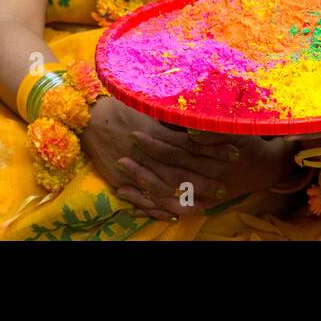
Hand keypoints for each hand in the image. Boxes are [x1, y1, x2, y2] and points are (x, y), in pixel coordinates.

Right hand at [79, 101, 241, 219]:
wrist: (87, 118)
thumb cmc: (119, 106)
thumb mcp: (145, 105)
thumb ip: (170, 115)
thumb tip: (198, 117)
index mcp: (153, 132)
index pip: (189, 144)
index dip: (212, 150)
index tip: (234, 153)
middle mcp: (143, 153)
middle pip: (178, 170)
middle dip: (201, 181)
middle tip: (223, 189)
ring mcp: (130, 169)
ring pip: (161, 188)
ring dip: (183, 199)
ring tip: (204, 206)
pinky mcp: (117, 180)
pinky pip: (138, 198)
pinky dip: (155, 208)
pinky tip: (172, 215)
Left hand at [125, 130, 294, 217]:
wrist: (266, 169)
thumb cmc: (249, 144)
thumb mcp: (237, 132)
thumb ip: (213, 132)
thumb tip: (190, 131)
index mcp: (214, 162)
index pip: (178, 153)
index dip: (156, 144)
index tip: (136, 135)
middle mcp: (208, 183)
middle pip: (169, 177)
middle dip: (143, 169)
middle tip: (120, 159)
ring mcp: (204, 198)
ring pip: (169, 198)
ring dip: (144, 192)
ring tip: (120, 183)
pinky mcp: (202, 206)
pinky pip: (174, 211)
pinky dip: (153, 209)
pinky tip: (134, 204)